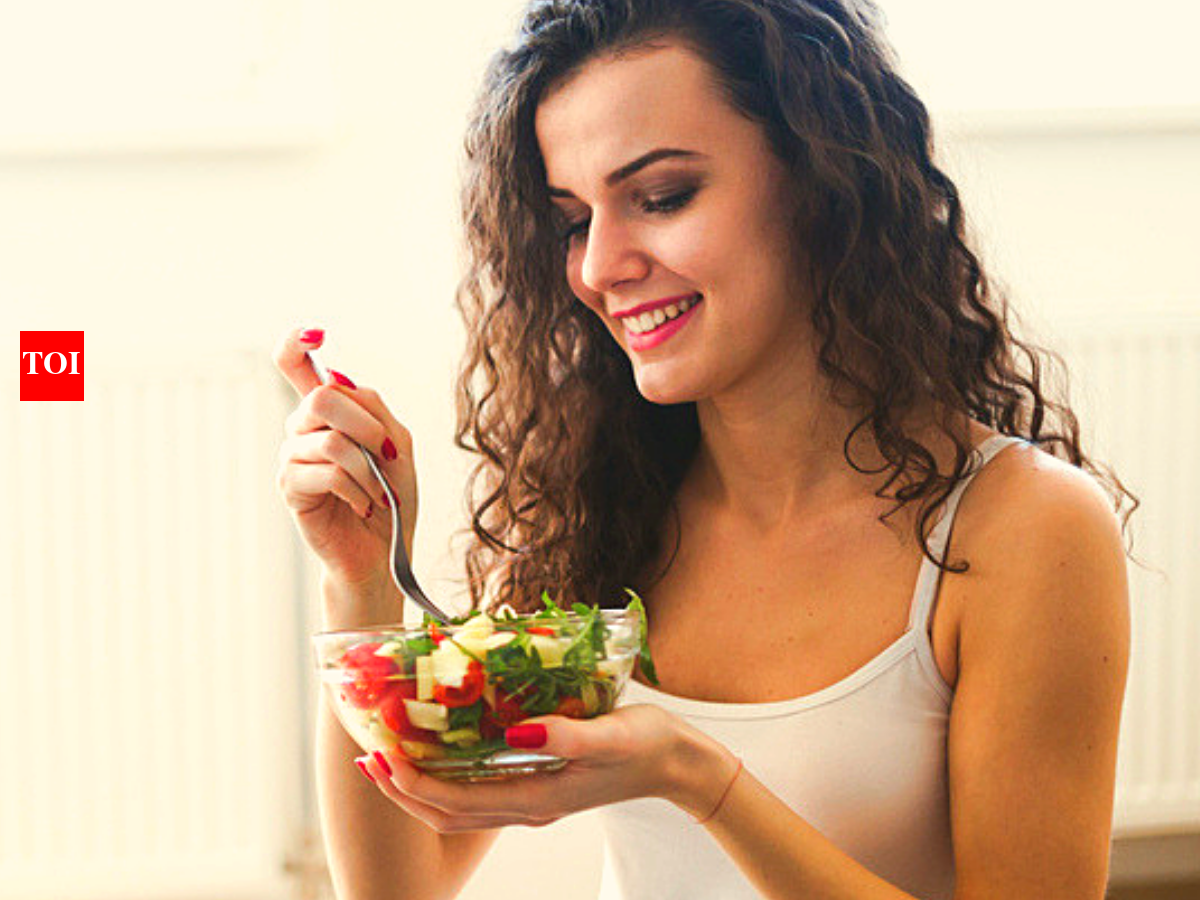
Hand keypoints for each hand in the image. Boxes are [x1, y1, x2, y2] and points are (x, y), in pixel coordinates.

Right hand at [272, 326, 418, 586]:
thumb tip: (338, 382)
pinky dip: (358, 490)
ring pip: (331, 441)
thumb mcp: (397, 445)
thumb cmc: (391, 495)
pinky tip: (363, 506)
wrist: (385, 550)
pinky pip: (328, 473)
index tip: (314, 332)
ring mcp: (292, 456)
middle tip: (386, 454)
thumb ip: (373, 409)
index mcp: (327, 411)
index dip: (296, 344)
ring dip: (368, 469)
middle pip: (323, 399)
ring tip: (378, 493)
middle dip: (366, 426)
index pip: (295, 365)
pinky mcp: (290, 487)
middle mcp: (302, 427)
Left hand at [356, 704, 729, 831]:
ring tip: (388, 759)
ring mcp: (532, 798)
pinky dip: (447, 777)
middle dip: (402, 791)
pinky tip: (440, 749)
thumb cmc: (648, 743)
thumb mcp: (612, 735)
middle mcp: (527, 805)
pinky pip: (478, 791)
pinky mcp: (539, 784)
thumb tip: (516, 732)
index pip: (456, 802)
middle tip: (369, 758)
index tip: (383, 754)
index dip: (413, 783)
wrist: (680, 763)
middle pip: (446, 814)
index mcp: (538, 798)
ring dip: (418, 787)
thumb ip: (567, 735)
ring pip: (458, 808)